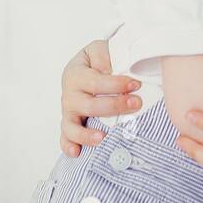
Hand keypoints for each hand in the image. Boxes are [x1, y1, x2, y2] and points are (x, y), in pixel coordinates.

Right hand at [59, 39, 141, 155]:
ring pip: (72, 125)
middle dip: (114, 106)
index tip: (136, 84)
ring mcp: (69, 111)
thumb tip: (114, 69)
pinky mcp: (69, 123)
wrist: (89, 66)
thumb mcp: (102, 50)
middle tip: (136, 104)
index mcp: (76, 73)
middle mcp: (70, 94)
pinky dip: (68, 145)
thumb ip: (107, 55)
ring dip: (87, 133)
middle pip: (89, 105)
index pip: (96, 81)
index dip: (116, 84)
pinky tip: (76, 153)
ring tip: (104, 137)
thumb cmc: (99, 59)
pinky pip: (66, 137)